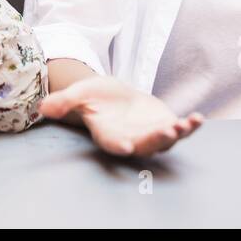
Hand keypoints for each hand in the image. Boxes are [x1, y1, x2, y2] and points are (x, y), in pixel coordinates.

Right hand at [39, 75, 203, 156]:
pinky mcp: (165, 124)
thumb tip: (42, 108)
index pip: (113, 143)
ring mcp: (150, 133)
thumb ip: (63, 103)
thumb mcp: (77, 94)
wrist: (112, 95)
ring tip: (186, 124)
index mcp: (108, 133)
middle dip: (156, 140)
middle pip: (144, 144)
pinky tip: (198, 118)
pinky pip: (180, 129)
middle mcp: (131, 138)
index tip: (126, 146)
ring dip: (177, 135)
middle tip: (166, 132)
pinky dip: (189, 126)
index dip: (119, 144)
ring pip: (166, 141)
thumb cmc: (93, 96)